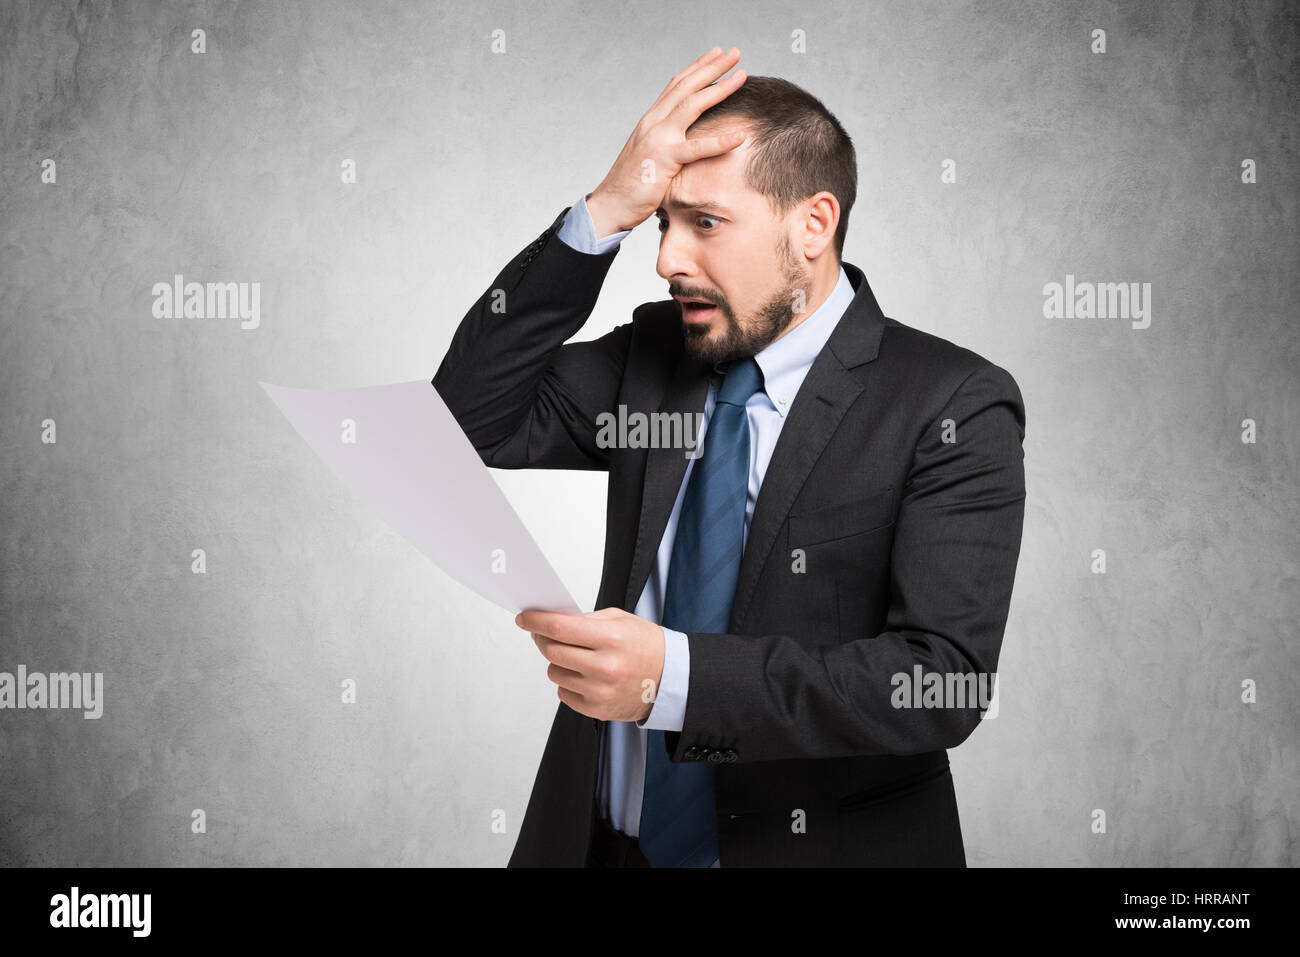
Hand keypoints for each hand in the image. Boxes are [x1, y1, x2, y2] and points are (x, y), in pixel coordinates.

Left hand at [516, 607, 665, 722]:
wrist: (670, 679)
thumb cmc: (645, 646)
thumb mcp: (620, 621)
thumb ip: (585, 620)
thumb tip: (551, 621)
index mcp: (611, 638)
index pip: (560, 628)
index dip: (536, 621)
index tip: (524, 618)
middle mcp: (605, 667)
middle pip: (552, 651)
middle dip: (542, 639)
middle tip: (544, 634)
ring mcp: (600, 691)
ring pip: (554, 672)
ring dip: (558, 662)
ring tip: (578, 657)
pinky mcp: (597, 710)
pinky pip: (563, 692)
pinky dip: (568, 681)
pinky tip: (585, 675)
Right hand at [586, 46, 747, 236]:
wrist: (610, 204)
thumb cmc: (632, 184)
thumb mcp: (649, 153)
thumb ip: (664, 140)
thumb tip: (680, 136)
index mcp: (651, 120)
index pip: (676, 85)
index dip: (697, 67)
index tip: (716, 53)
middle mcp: (653, 122)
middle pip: (686, 86)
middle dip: (712, 66)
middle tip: (735, 52)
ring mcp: (658, 138)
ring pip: (692, 105)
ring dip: (719, 88)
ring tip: (742, 76)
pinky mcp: (664, 160)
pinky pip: (696, 148)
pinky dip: (720, 142)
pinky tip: (740, 135)